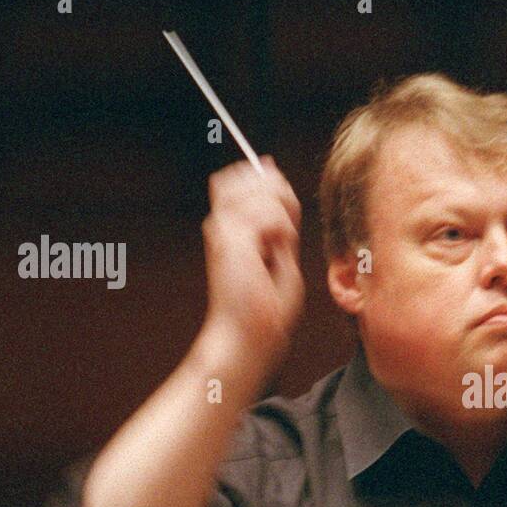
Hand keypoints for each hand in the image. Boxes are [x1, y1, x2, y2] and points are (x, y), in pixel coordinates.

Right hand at [201, 154, 304, 373]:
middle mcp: (222, 221)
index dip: (275, 187)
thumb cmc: (266, 303)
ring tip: (274, 250)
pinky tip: (271, 253)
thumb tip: (273, 172)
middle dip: (278, 198)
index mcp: (232, 223)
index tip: (285, 224)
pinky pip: (268, 214)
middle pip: (252, 176)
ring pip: (262, 191)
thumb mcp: (282, 250)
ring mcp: (223, 228)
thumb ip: (280, 214)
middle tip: (281, 237)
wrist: (249, 334)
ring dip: (280, 218)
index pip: (249, 177)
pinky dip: (280, 232)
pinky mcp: (230, 239)